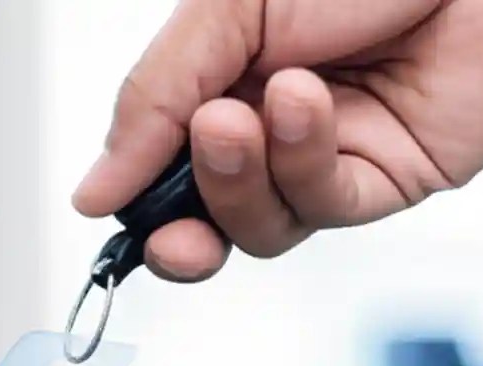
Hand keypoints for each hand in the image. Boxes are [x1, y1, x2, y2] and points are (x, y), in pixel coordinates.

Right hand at [72, 0, 482, 282]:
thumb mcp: (229, 10)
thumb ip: (154, 98)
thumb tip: (96, 189)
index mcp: (222, 82)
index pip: (159, 164)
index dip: (134, 197)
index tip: (106, 207)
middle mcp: (270, 130)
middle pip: (205, 217)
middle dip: (180, 228)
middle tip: (165, 222)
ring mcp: (327, 158)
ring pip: (260, 224)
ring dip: (239, 181)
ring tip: (240, 117)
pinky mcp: (387, 179)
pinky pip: (325, 206)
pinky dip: (303, 161)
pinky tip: (305, 102)